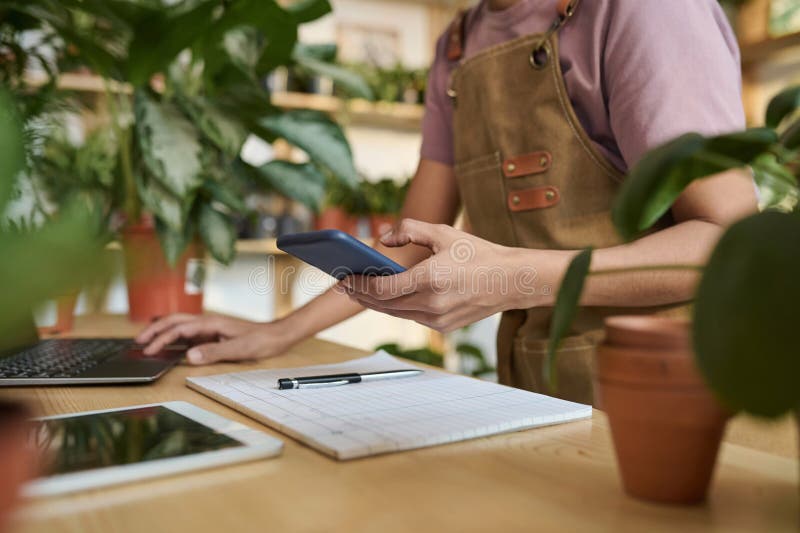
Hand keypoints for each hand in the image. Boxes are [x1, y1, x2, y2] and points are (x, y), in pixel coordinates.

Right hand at [135, 314, 295, 364]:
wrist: (276, 336)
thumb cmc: (261, 341)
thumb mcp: (239, 349)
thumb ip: (214, 353)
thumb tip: (189, 356)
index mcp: (210, 323)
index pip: (178, 329)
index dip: (161, 339)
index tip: (148, 350)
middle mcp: (207, 323)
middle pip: (174, 321)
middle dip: (154, 330)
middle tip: (137, 343)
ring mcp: (210, 328)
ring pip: (179, 326)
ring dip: (162, 332)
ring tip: (146, 343)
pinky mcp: (213, 334)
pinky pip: (188, 335)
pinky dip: (174, 339)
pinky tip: (169, 348)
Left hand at [343, 219, 560, 331]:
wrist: (511, 280)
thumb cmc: (479, 254)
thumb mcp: (443, 232)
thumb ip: (409, 230)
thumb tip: (383, 238)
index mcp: (430, 279)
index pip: (382, 288)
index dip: (359, 285)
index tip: (344, 278)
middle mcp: (432, 303)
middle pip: (384, 304)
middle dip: (361, 295)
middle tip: (344, 286)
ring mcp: (438, 319)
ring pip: (396, 313)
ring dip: (376, 303)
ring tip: (360, 292)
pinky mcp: (444, 326)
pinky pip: (412, 317)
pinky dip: (396, 308)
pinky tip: (387, 298)